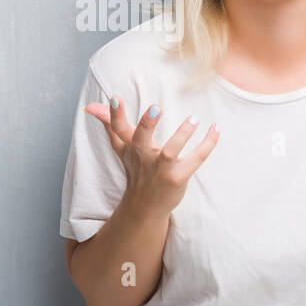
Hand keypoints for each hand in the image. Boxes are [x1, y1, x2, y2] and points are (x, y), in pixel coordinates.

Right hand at [83, 98, 219, 215]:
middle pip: (141, 140)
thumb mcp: (122, 148)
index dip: (114, 114)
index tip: (115, 98)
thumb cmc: (136, 170)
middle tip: (155, 107)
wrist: (145, 207)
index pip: (119, 129)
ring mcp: (161, 169)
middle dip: (146, 124)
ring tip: (194, 119)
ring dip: (182, 135)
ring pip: (170, 152)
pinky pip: (194, 160)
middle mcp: (144, 157)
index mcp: (131, 147)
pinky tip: (216, 129)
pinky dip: (207, 145)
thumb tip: (90, 106)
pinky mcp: (178, 178)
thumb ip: (110, 125)